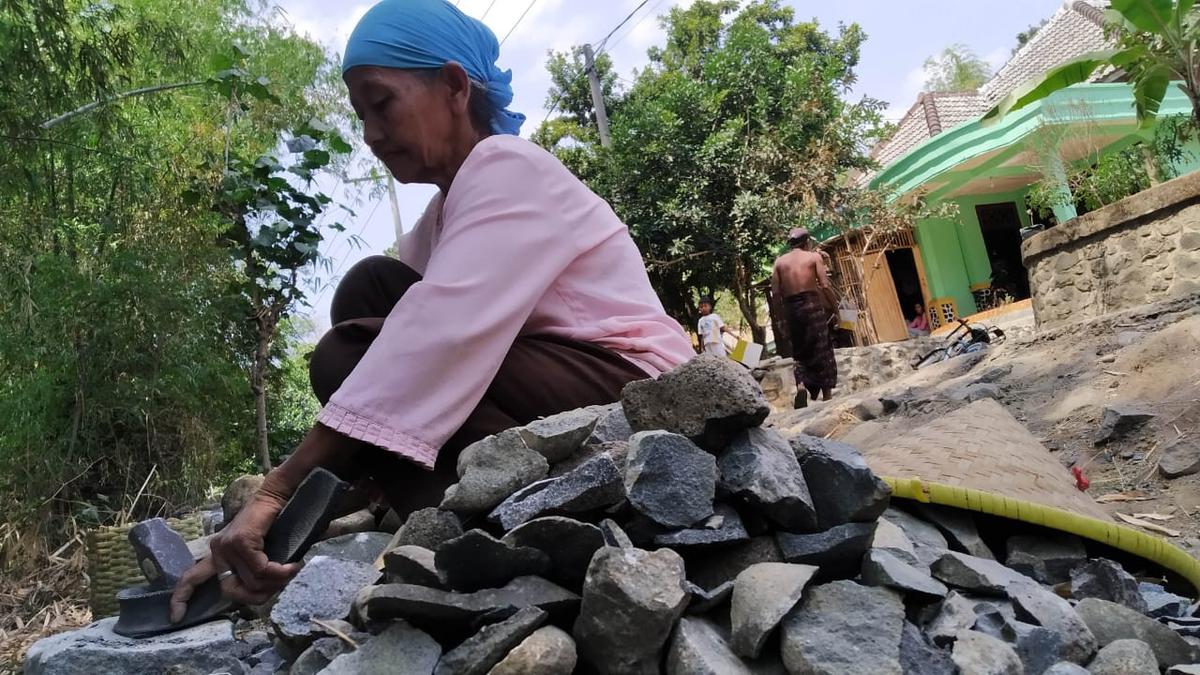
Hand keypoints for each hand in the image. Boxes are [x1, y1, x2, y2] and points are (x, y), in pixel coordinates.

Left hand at [169, 494, 298, 621]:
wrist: (276, 496)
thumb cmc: (271, 523)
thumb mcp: (260, 553)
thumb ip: (253, 571)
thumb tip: (258, 594)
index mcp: (218, 554)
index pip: (191, 578)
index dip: (182, 598)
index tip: (177, 617)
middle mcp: (218, 550)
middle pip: (231, 591)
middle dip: (257, 595)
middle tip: (279, 585)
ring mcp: (226, 545)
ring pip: (251, 581)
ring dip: (276, 581)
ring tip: (291, 571)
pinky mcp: (240, 541)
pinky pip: (260, 569)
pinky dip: (279, 571)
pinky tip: (291, 566)